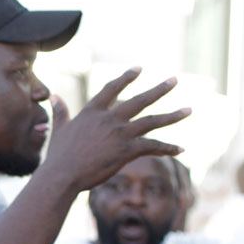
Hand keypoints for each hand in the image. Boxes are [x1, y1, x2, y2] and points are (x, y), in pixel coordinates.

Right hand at [42, 68, 190, 194]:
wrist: (62, 175)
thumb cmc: (57, 156)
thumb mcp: (59, 129)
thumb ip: (60, 111)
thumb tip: (54, 96)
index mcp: (92, 112)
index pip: (112, 88)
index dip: (126, 77)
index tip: (139, 68)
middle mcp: (109, 119)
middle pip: (139, 100)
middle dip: (159, 90)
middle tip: (174, 80)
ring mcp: (120, 133)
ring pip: (152, 121)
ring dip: (173, 116)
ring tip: (189, 109)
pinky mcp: (127, 150)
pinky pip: (153, 146)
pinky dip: (168, 148)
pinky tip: (181, 149)